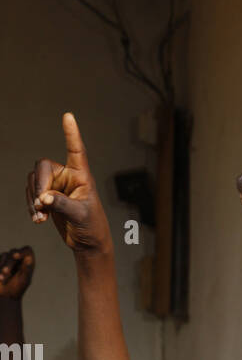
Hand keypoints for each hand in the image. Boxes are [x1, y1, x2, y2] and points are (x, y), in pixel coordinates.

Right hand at [0, 246, 34, 298]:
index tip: (16, 256)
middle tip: (5, 272)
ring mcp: (8, 259)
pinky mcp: (0, 262)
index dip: (22, 251)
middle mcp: (19, 259)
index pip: (27, 250)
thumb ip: (26, 270)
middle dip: (9, 263)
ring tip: (2, 279)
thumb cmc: (17, 289)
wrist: (5, 296)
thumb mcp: (23, 281)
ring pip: (4, 255)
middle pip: (14, 252)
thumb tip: (29, 259)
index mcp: (27, 262)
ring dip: (2, 266)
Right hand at [25, 113, 110, 252]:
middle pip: (42, 167)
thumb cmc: (92, 227)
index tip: (68, 116)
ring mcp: (56, 186)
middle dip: (39, 186)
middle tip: (42, 204)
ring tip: (41, 217)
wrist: (88, 243)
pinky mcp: (48, 197)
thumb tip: (42, 198)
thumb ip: (62, 204)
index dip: (71, 134)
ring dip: (33, 199)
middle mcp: (67, 176)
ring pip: (33, 181)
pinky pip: (31, 193)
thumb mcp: (80, 215)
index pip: (76, 150)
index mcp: (81, 175)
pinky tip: (38, 219)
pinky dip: (31, 206)